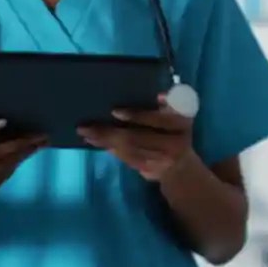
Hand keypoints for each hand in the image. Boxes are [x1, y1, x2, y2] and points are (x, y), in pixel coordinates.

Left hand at [78, 95, 195, 182]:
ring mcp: (161, 161)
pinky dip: (110, 150)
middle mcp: (173, 145)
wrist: (181, 167)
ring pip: (128, 151)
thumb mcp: (178, 115)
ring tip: (86, 134)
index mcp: (181, 125)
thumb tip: (158, 95)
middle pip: (137, 138)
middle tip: (86, 127)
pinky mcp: (149, 171)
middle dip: (109, 133)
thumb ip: (168, 104)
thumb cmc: (175, 132)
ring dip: (105, 142)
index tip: (114, 112)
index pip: (158, 119)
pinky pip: (126, 159)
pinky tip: (96, 143)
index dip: (137, 116)